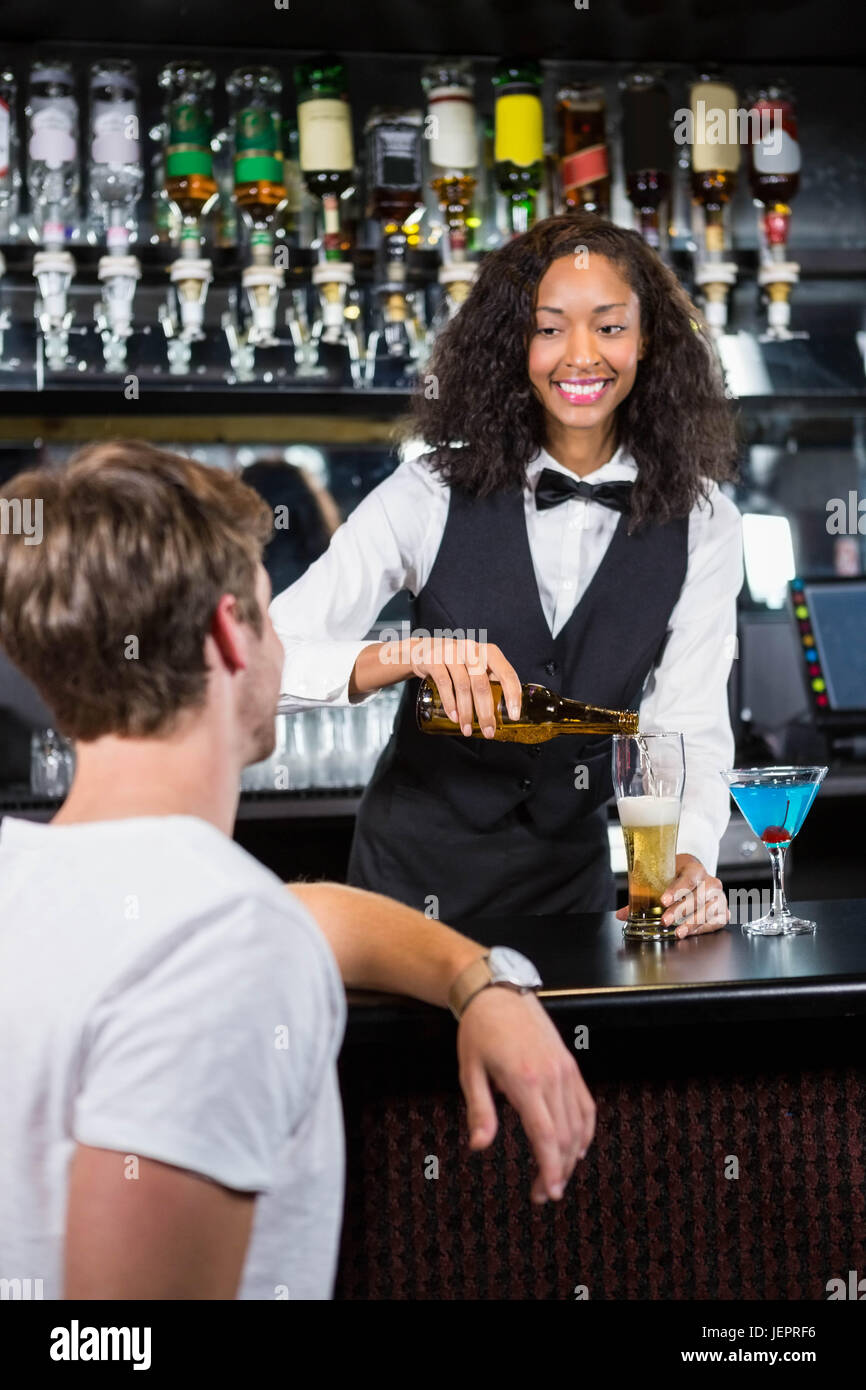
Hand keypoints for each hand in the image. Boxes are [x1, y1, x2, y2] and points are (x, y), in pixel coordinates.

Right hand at [406, 636, 521, 737]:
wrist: (424, 649)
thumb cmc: (458, 662)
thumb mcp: (477, 665)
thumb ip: (490, 681)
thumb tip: (504, 712)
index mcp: (489, 652)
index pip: (506, 673)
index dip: (512, 695)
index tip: (514, 715)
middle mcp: (472, 650)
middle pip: (482, 684)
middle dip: (486, 712)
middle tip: (488, 732)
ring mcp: (452, 653)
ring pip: (463, 686)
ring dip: (466, 712)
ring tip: (467, 730)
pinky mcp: (434, 660)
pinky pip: (444, 683)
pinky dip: (450, 703)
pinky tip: (454, 717)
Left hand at [455, 986, 595, 1204]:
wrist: (497, 991)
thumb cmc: (479, 1029)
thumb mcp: (470, 1071)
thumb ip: (479, 1111)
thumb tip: (479, 1146)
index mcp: (524, 1079)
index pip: (545, 1135)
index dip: (549, 1168)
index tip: (548, 1192)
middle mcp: (551, 1076)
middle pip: (564, 1136)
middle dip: (557, 1170)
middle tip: (543, 1193)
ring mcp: (565, 1069)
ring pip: (579, 1123)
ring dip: (571, 1155)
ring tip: (557, 1176)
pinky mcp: (570, 1063)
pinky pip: (585, 1103)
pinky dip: (586, 1129)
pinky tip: (578, 1146)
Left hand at [615, 853, 728, 936]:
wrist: (696, 878)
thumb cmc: (677, 878)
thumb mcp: (661, 879)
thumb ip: (642, 896)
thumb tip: (622, 914)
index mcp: (694, 868)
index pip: (688, 877)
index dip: (676, 890)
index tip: (663, 900)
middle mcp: (710, 881)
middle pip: (698, 896)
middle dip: (680, 910)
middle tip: (665, 921)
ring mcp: (719, 896)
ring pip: (709, 910)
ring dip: (692, 922)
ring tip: (678, 932)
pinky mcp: (723, 910)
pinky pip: (716, 921)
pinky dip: (703, 928)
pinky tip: (690, 933)